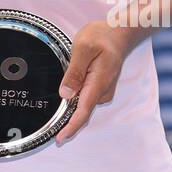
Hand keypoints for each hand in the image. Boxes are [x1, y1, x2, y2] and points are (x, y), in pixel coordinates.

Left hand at [55, 20, 131, 142]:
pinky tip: (69, 91)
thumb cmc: (102, 37)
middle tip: (51, 125)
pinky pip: (85, 97)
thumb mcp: (83, 48)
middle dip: (67, 120)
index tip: (59, 139)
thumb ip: (74, 72)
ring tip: (60, 98)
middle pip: (82, 111)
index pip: (83, 111)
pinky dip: (76, 98)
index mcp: (98, 83)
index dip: (71, 127)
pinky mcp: (100, 86)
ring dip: (71, 106)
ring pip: (82, 103)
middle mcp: (102, 91)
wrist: (120, 32)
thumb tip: (66, 94)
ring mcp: (103, 89)